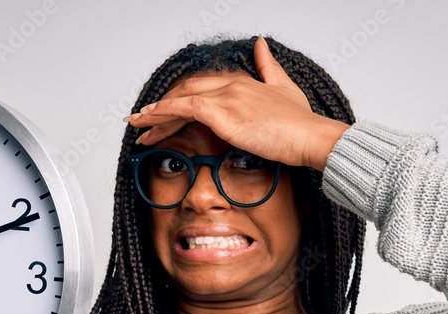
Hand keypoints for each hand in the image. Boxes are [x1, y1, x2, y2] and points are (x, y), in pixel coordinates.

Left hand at [126, 36, 349, 170]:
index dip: (178, 97)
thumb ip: (269, 66)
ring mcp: (225, 96)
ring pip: (180, 99)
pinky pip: (184, 107)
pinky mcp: (222, 112)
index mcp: (242, 81)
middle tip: (142, 121)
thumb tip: (260, 43)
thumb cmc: (300, 123)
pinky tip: (149, 120)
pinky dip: (163, 112)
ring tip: (136, 123)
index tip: (163, 111)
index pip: (201, 87)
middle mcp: (230, 85)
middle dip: (161, 107)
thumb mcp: (284, 88)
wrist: (310, 136)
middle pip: (185, 91)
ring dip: (154, 113)